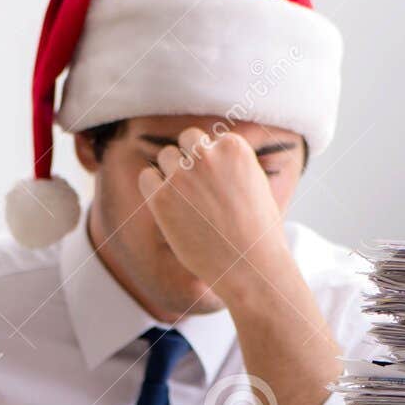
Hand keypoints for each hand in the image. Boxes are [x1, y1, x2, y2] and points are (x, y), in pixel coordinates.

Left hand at [138, 128, 289, 300]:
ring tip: (189, 201)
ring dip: (173, 173)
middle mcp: (206, 154)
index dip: (214, 160)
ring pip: (166, 156)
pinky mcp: (162, 197)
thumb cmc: (257, 231)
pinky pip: (147, 177)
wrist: (250, 266)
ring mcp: (182, 175)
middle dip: (192, 159)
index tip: (219, 182)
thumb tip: (210, 150)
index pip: (213, 138)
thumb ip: (232, 164)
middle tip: (201, 189)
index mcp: (233, 147)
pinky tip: (168, 205)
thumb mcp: (255, 184)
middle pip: (188, 140)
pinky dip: (154, 187)